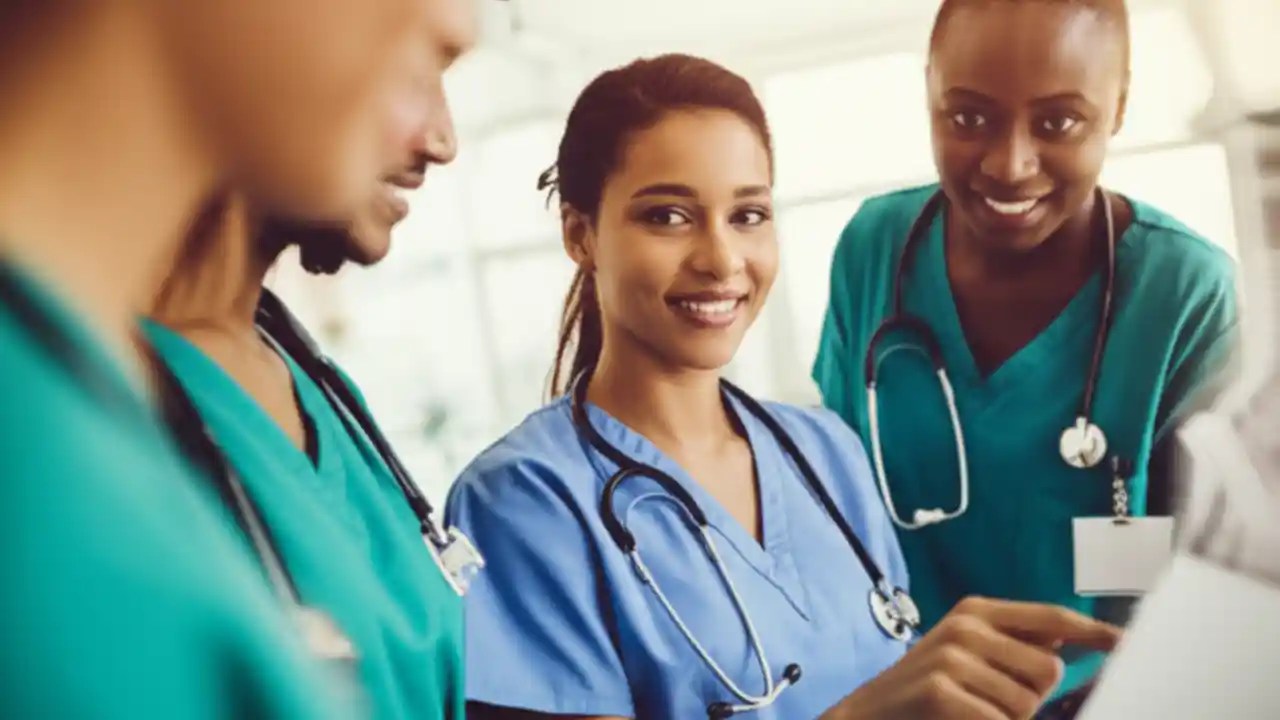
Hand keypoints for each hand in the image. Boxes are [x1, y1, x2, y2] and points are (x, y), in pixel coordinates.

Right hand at [824, 596, 1121, 719]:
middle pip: (1049, 669)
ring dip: (1007, 719)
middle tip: (988, 700)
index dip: (1096, 633)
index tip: (1130, 645)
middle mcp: (966, 626)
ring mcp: (951, 656)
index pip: (1053, 617)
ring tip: (970, 713)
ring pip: (1027, 702)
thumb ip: (1014, 643)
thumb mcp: (967, 654)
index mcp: (977, 611)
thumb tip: (1074, 639)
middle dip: (1032, 695)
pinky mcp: (940, 690)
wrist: (864, 717)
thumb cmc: (926, 691)